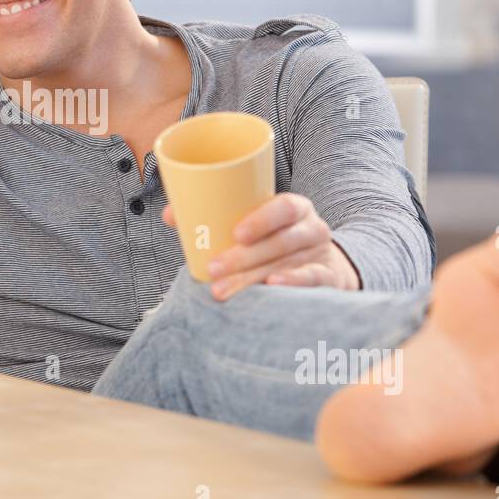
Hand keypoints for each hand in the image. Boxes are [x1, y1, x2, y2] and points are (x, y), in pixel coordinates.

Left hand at [162, 193, 360, 299]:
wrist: (322, 265)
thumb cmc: (274, 241)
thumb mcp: (254, 224)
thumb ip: (215, 217)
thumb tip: (171, 215)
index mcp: (294, 208)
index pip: (284, 207)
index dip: (262, 219)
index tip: (235, 234)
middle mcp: (311, 228)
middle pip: (281, 241)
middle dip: (244, 257)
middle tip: (214, 269)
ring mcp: (320, 255)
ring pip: (287, 265)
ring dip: (254, 278)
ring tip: (224, 290)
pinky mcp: (327, 279)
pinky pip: (312, 281)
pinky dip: (293, 284)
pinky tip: (271, 289)